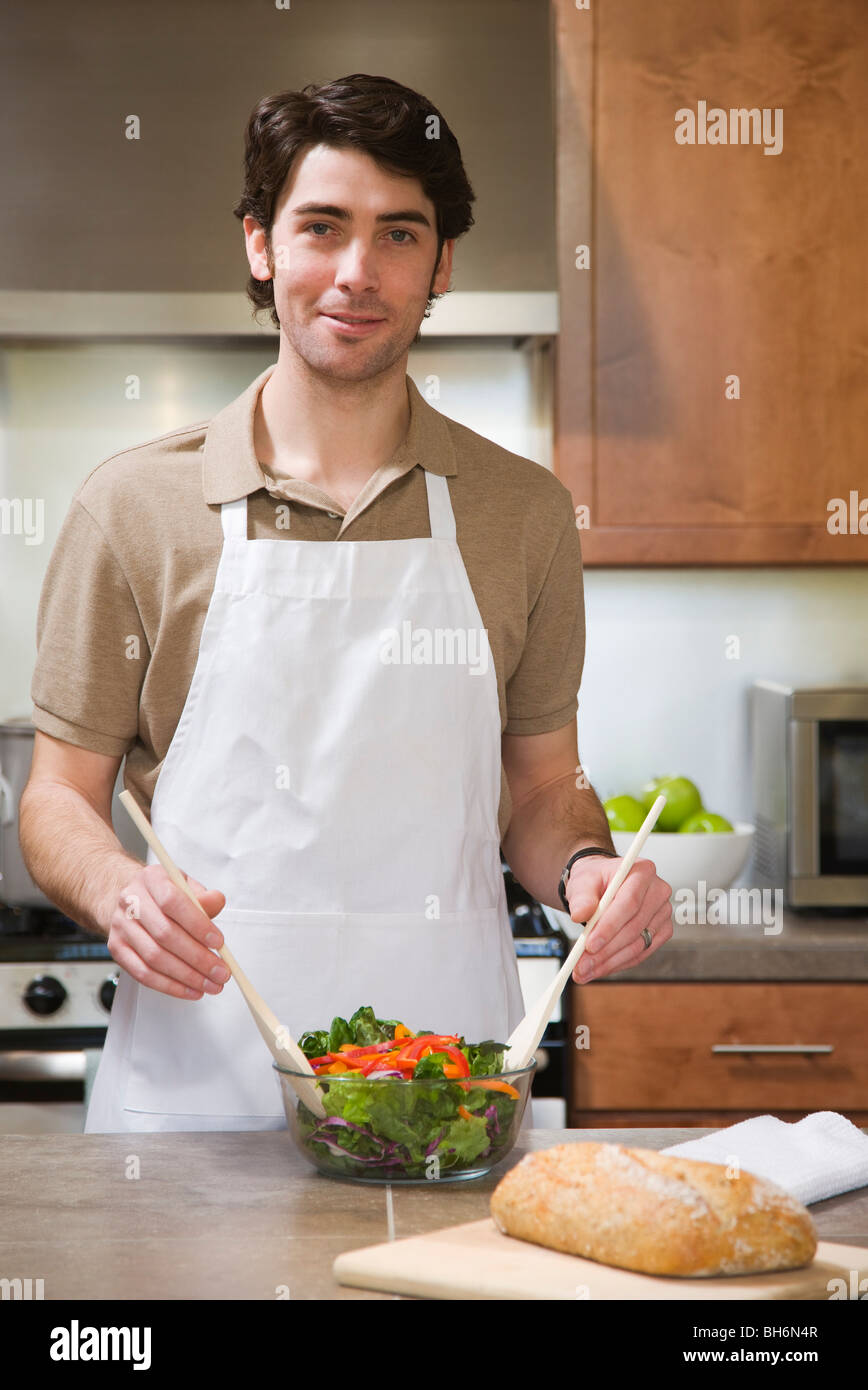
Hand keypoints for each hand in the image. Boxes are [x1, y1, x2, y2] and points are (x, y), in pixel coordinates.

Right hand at [106, 863, 227, 999]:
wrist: (130, 900)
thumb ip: (203, 897)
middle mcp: (131, 901)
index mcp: (151, 879)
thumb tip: (217, 902)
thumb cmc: (163, 894)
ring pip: (154, 958)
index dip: (197, 924)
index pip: (172, 901)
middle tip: (220, 972)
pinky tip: (190, 989)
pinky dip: (169, 985)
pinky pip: (143, 973)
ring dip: (186, 976)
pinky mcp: (117, 949)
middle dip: (197, 958)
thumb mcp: (185, 885)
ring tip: (210, 984)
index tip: (218, 943)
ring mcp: (121, 927)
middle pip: (165, 935)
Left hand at [564, 855, 672, 982]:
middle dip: (605, 950)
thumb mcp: (583, 881)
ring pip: (637, 945)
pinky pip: (641, 953)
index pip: (629, 902)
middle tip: (581, 965)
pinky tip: (600, 967)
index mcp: (642, 871)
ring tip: (584, 970)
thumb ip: (582, 897)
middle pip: (634, 928)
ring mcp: (663, 913)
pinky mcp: (662, 931)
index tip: (589, 945)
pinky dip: (618, 963)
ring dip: (609, 962)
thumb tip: (580, 914)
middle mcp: (658, 892)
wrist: (603, 885)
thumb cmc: (596, 879)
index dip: (609, 926)